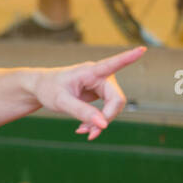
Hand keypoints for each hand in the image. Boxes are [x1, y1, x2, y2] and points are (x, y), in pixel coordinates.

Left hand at [31, 46, 145, 140]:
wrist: (40, 88)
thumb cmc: (48, 89)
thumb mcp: (61, 102)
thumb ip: (82, 112)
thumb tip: (104, 125)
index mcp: (90, 71)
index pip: (112, 64)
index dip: (129, 57)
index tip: (142, 49)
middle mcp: (100, 76)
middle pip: (117, 100)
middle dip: (106, 118)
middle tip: (90, 133)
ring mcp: (101, 85)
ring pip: (113, 107)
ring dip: (100, 122)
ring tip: (83, 131)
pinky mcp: (99, 93)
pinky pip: (106, 111)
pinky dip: (97, 122)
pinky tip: (85, 129)